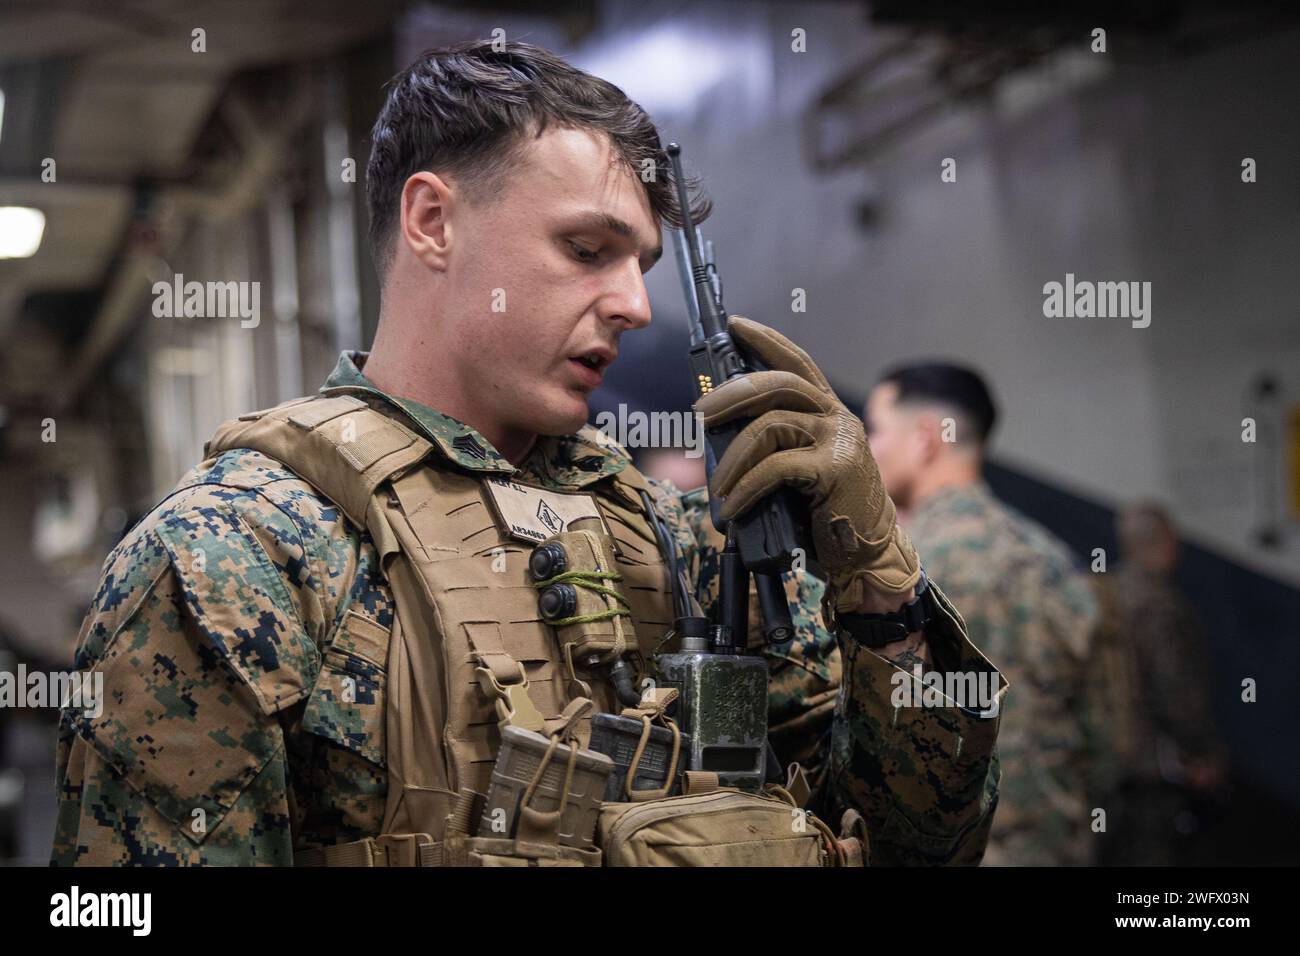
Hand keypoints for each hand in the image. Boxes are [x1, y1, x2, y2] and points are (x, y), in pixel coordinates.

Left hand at [694, 316, 920, 607]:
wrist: (867, 551)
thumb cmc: (825, 511)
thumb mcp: (799, 466)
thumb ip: (775, 442)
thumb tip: (719, 431)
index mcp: (828, 410)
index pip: (798, 361)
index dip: (766, 339)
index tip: (735, 325)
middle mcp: (837, 417)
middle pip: (778, 384)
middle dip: (731, 394)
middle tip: (699, 413)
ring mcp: (838, 441)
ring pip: (770, 425)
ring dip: (732, 456)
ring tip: (717, 486)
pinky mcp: (834, 470)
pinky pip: (776, 468)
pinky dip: (746, 487)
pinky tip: (733, 508)